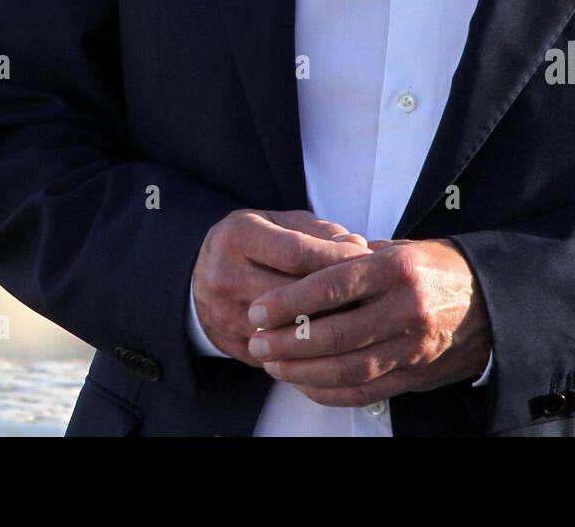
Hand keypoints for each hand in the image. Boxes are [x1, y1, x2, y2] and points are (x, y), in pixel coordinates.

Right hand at [192, 210, 371, 366]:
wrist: (201, 276)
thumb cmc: (253, 243)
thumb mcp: (278, 222)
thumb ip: (317, 231)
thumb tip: (356, 245)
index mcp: (239, 236)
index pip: (296, 252)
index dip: (336, 258)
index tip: (366, 260)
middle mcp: (226, 274)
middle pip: (293, 295)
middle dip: (337, 296)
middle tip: (372, 295)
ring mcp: (225, 314)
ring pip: (288, 329)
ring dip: (327, 325)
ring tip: (358, 319)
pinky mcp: (231, 344)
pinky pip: (280, 352)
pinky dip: (310, 348)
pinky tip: (334, 340)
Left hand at [244, 236, 491, 405]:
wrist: (492, 300)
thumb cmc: (437, 268)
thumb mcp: (401, 247)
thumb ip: (355, 257)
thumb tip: (304, 264)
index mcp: (397, 269)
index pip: (332, 285)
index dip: (289, 300)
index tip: (259, 308)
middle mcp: (405, 309)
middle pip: (334, 333)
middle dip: (287, 341)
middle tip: (256, 341)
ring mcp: (412, 347)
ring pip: (346, 369)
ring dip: (302, 371)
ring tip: (272, 364)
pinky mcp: (415, 375)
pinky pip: (364, 391)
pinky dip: (329, 392)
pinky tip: (304, 385)